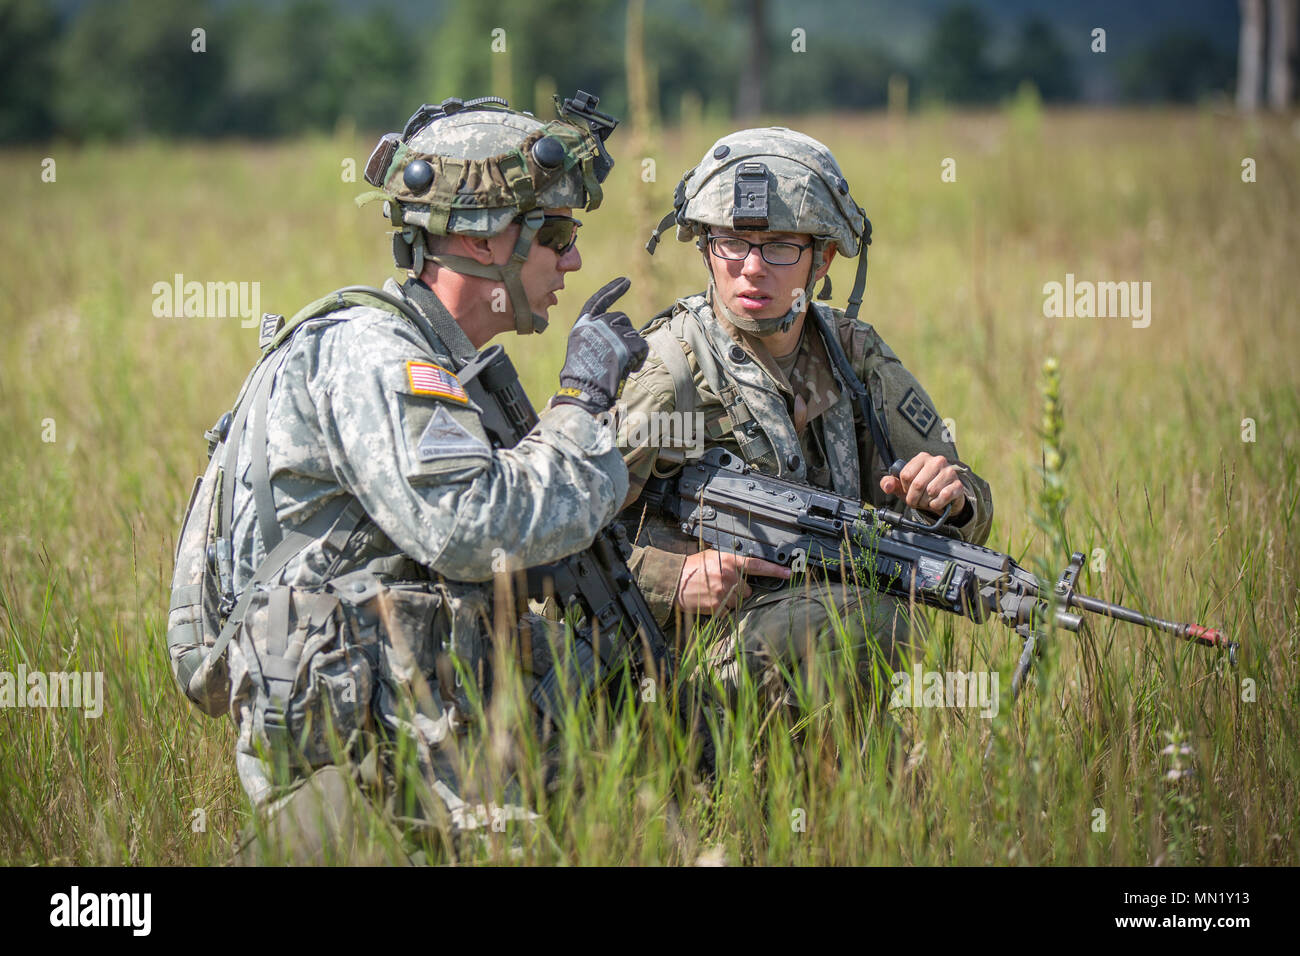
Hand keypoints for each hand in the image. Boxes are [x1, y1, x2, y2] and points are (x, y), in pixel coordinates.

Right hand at [553, 277, 648, 413]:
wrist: (584, 391)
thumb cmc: (583, 377)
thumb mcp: (583, 349)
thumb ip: (598, 336)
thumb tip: (623, 333)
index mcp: (583, 325)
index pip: (599, 300)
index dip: (613, 290)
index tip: (626, 280)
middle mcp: (596, 324)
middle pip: (622, 318)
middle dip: (625, 334)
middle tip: (620, 356)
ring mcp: (611, 332)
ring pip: (633, 332)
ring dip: (632, 348)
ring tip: (620, 366)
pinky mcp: (624, 344)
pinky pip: (642, 345)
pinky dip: (640, 358)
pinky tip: (630, 369)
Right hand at [674, 549, 790, 614]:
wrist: (672, 581)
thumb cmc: (690, 568)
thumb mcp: (711, 557)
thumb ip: (729, 562)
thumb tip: (743, 569)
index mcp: (728, 560)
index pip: (757, 565)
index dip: (775, 570)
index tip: (789, 573)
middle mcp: (728, 575)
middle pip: (747, 589)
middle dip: (738, 590)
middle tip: (722, 587)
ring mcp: (723, 592)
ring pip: (738, 602)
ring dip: (729, 601)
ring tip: (713, 594)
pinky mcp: (717, 606)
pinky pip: (728, 612)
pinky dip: (721, 609)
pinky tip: (710, 602)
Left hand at [879, 453, 968, 516]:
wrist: (944, 498)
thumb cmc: (922, 490)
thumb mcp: (903, 486)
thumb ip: (891, 483)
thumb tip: (887, 485)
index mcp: (922, 458)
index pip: (906, 475)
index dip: (905, 488)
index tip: (909, 491)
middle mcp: (937, 461)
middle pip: (917, 484)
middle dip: (914, 498)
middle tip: (917, 501)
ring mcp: (949, 472)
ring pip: (930, 491)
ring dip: (925, 502)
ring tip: (927, 501)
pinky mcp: (958, 485)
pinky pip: (943, 496)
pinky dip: (937, 504)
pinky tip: (936, 503)